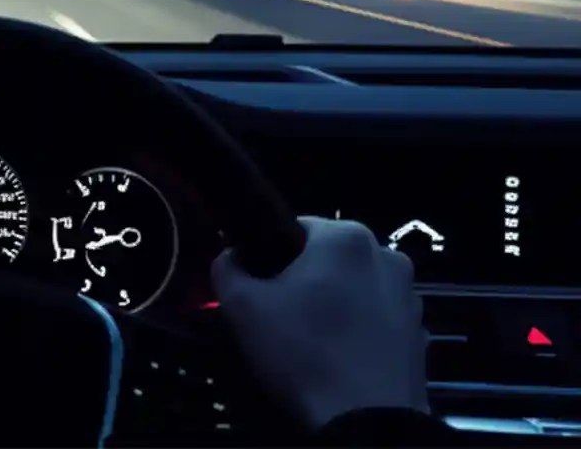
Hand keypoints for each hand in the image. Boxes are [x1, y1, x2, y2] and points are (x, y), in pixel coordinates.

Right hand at [211, 217, 427, 429]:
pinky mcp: (419, 333)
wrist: (364, 419)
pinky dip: (359, 331)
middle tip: (279, 316)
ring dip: (335, 304)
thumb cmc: (302, 351)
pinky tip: (339, 358)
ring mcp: (410, 296)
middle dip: (305, 280)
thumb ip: (227, 268)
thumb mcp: (242, 307)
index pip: (296, 227)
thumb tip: (231, 258)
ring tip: (310, 342)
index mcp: (346, 236)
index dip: (270, 255)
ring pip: (356, 289)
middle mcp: (387, 255)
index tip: (258, 286)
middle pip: (329, 258)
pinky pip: (378, 321)